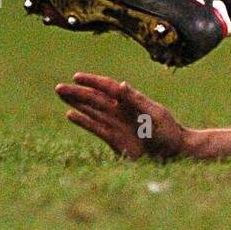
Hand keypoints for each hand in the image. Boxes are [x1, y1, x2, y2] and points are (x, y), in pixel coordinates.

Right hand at [55, 72, 187, 159]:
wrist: (172, 152)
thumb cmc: (167, 131)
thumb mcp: (153, 114)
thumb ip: (135, 101)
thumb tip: (120, 85)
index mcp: (131, 100)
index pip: (108, 87)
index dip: (92, 82)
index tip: (77, 77)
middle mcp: (121, 110)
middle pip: (95, 98)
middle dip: (78, 92)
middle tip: (58, 87)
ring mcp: (116, 123)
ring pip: (91, 110)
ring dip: (76, 102)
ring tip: (61, 94)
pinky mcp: (114, 139)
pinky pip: (95, 127)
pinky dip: (83, 120)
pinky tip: (70, 114)